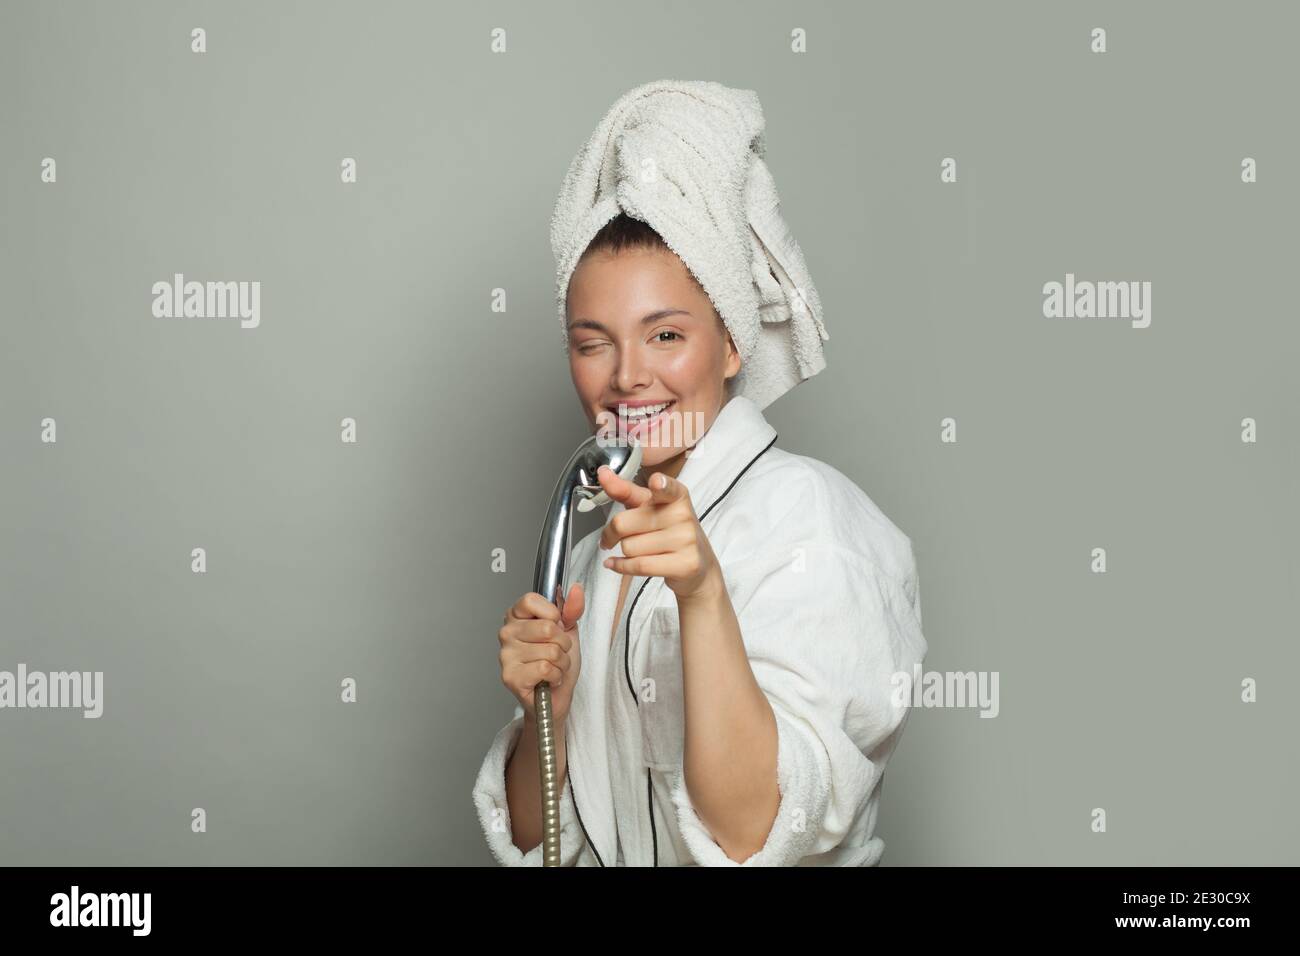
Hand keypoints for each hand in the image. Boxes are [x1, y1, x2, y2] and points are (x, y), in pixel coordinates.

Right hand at [498, 584, 583, 725]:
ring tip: (553, 667)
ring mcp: (506, 656)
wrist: (556, 696)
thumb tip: (576, 589)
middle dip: (563, 644)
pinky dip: (555, 675)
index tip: (555, 625)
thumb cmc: (558, 662)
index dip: (552, 613)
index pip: (531, 600)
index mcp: (516, 617)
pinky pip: (545, 668)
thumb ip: (572, 609)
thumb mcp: (569, 630)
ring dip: (561, 662)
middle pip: (547, 628)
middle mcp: (506, 634)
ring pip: (550, 650)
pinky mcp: (510, 677)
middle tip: (556, 652)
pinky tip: (549, 679)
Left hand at [595, 465, 723, 603]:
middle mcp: (683, 515)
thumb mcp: (650, 507)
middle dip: (611, 533)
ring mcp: (686, 540)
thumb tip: (603, 474)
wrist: (698, 564)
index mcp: (676, 496)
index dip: (661, 485)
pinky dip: (621, 566)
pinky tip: (616, 563)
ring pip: (629, 547)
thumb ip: (626, 490)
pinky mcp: (685, 564)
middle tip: (612, 536)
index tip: (656, 481)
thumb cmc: (669, 531)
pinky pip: (639, 565)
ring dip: (623, 552)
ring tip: (634, 551)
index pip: (666, 488)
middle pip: (624, 522)